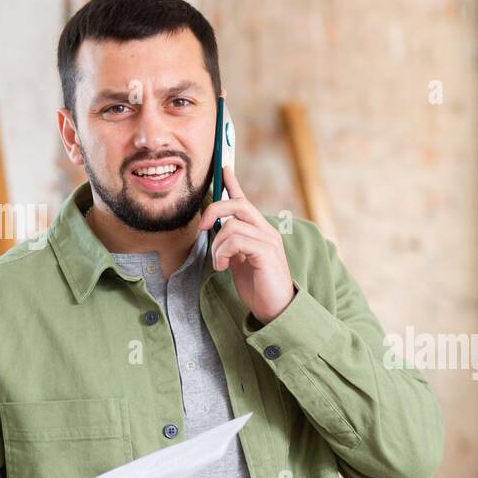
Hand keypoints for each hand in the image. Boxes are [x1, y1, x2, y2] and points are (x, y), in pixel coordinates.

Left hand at [200, 166, 294, 323]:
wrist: (276, 309)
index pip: (245, 202)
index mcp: (260, 232)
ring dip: (217, 245)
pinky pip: (236, 240)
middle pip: (237, 205)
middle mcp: (267, 231)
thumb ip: (231, 245)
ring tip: (219, 263)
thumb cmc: (259, 288)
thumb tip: (215, 230)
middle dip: (213, 210)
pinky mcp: (266, 252)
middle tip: (201, 228)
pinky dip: (223, 253)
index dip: (233, 184)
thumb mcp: (239, 262)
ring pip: (232, 225)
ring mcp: (268, 241)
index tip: (224, 168)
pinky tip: (224, 267)